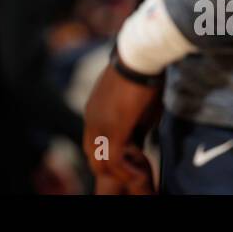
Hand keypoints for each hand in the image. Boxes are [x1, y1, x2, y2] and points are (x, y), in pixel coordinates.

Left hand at [84, 60, 162, 194]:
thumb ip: (134, 125)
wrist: (137, 59)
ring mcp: (98, 126)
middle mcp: (91, 120)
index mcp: (93, 112)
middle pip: (92, 155)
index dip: (110, 153)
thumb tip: (139, 141)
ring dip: (119, 172)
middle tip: (133, 168)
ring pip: (99, 162)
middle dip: (111, 167)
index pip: (93, 142)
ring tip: (138, 173)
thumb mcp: (136, 105)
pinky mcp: (111, 131)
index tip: (132, 155)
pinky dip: (126, 171)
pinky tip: (141, 172)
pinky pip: (113, 161)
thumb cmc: (141, 75)